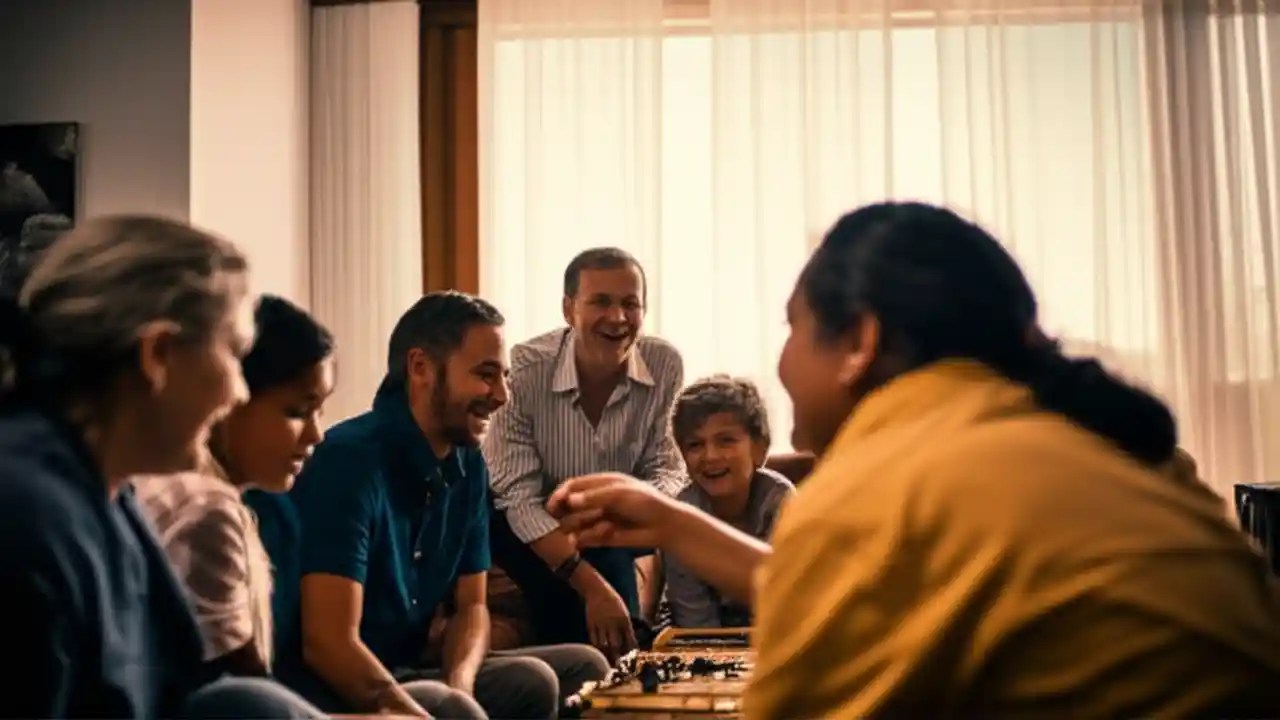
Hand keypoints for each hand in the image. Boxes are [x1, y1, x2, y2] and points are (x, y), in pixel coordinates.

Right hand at [547, 473, 677, 548]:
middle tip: (571, 520)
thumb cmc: (645, 503)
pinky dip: (591, 537)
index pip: (573, 486)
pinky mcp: (601, 537)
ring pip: (575, 523)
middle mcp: (595, 501)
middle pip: (569, 506)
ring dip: (582, 525)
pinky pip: (585, 538)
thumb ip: (594, 496)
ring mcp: (597, 519)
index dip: (561, 494)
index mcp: (601, 484)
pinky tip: (607, 532)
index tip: (552, 505)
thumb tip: (569, 501)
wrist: (663, 526)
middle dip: (568, 513)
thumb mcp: (619, 494)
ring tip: (602, 525)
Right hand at [583, 581, 635, 661]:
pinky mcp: (591, 625)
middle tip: (619, 666)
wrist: (596, 590)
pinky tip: (599, 654)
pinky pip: (594, 640)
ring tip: (608, 663)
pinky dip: (597, 648)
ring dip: (606, 655)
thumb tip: (630, 642)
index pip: (629, 639)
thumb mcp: (624, 611)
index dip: (631, 650)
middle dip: (618, 657)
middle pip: (616, 645)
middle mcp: (613, 623)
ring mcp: (601, 624)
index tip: (632, 659)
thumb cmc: (613, 601)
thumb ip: (627, 626)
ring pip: (603, 645)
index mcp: (624, 619)